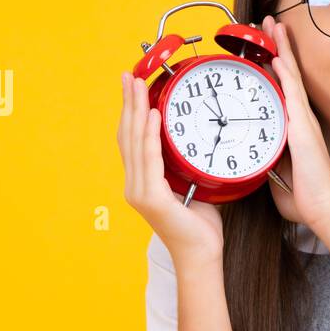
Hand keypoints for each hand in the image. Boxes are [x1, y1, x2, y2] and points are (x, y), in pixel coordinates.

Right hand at [117, 71, 222, 265]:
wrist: (202, 255)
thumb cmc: (200, 224)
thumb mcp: (191, 186)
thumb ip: (183, 165)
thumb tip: (192, 139)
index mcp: (141, 182)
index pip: (131, 140)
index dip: (130, 112)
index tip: (132, 86)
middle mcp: (134, 186)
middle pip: (127, 136)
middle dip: (129, 103)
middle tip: (129, 75)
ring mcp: (140, 193)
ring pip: (136, 143)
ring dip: (137, 111)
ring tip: (139, 87)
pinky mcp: (151, 199)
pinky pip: (150, 160)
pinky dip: (151, 136)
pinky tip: (154, 116)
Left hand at [262, 15, 329, 231]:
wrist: (320, 208)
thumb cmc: (303, 196)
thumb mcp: (277, 171)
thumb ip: (266, 157)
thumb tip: (252, 150)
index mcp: (295, 127)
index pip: (283, 88)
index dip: (275, 64)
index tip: (266, 44)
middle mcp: (301, 119)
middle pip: (288, 74)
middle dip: (278, 46)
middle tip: (268, 22)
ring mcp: (303, 121)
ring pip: (291, 77)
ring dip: (281, 50)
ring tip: (273, 26)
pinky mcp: (303, 129)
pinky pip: (293, 95)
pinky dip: (286, 75)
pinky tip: (279, 56)